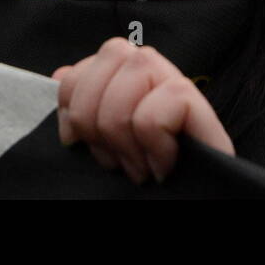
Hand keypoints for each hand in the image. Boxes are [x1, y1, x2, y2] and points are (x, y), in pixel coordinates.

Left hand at [52, 38, 233, 184]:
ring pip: (140, 66)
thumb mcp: (102, 147)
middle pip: (114, 51)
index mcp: (129, 82)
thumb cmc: (141, 191)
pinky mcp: (204, 112)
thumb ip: (83, 110)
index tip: (76, 141)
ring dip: (125, 131)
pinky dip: (155, 140)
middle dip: (94, 113)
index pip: (88, 60)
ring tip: (137, 169)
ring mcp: (184, 91)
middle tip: (112, 161)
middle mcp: (158, 77)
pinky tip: (160, 169)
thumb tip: (60, 74)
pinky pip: (170, 98)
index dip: (71, 97)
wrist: (186, 213)